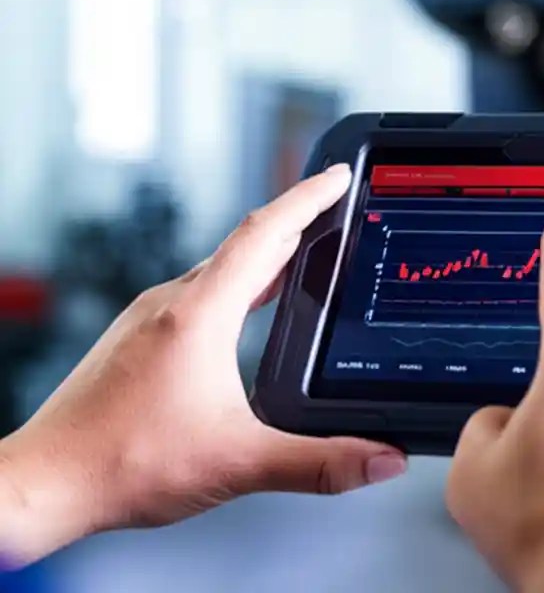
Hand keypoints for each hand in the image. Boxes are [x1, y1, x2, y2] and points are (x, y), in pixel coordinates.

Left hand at [0, 165, 406, 565]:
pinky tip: (242, 314)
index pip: (264, 234)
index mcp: (199, 315)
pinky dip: (233, 288)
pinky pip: (196, 295)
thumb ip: (320, 464)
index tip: (338, 176)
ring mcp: (147, 320)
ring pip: (217, 271)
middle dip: (295, 223)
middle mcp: (170, 306)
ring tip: (299, 256)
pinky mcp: (134, 341)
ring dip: (263, 257)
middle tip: (333, 210)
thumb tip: (382, 460)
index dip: (308, 199)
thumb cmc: (121, 464)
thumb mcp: (240, 463)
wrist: (45, 483)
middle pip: (243, 245)